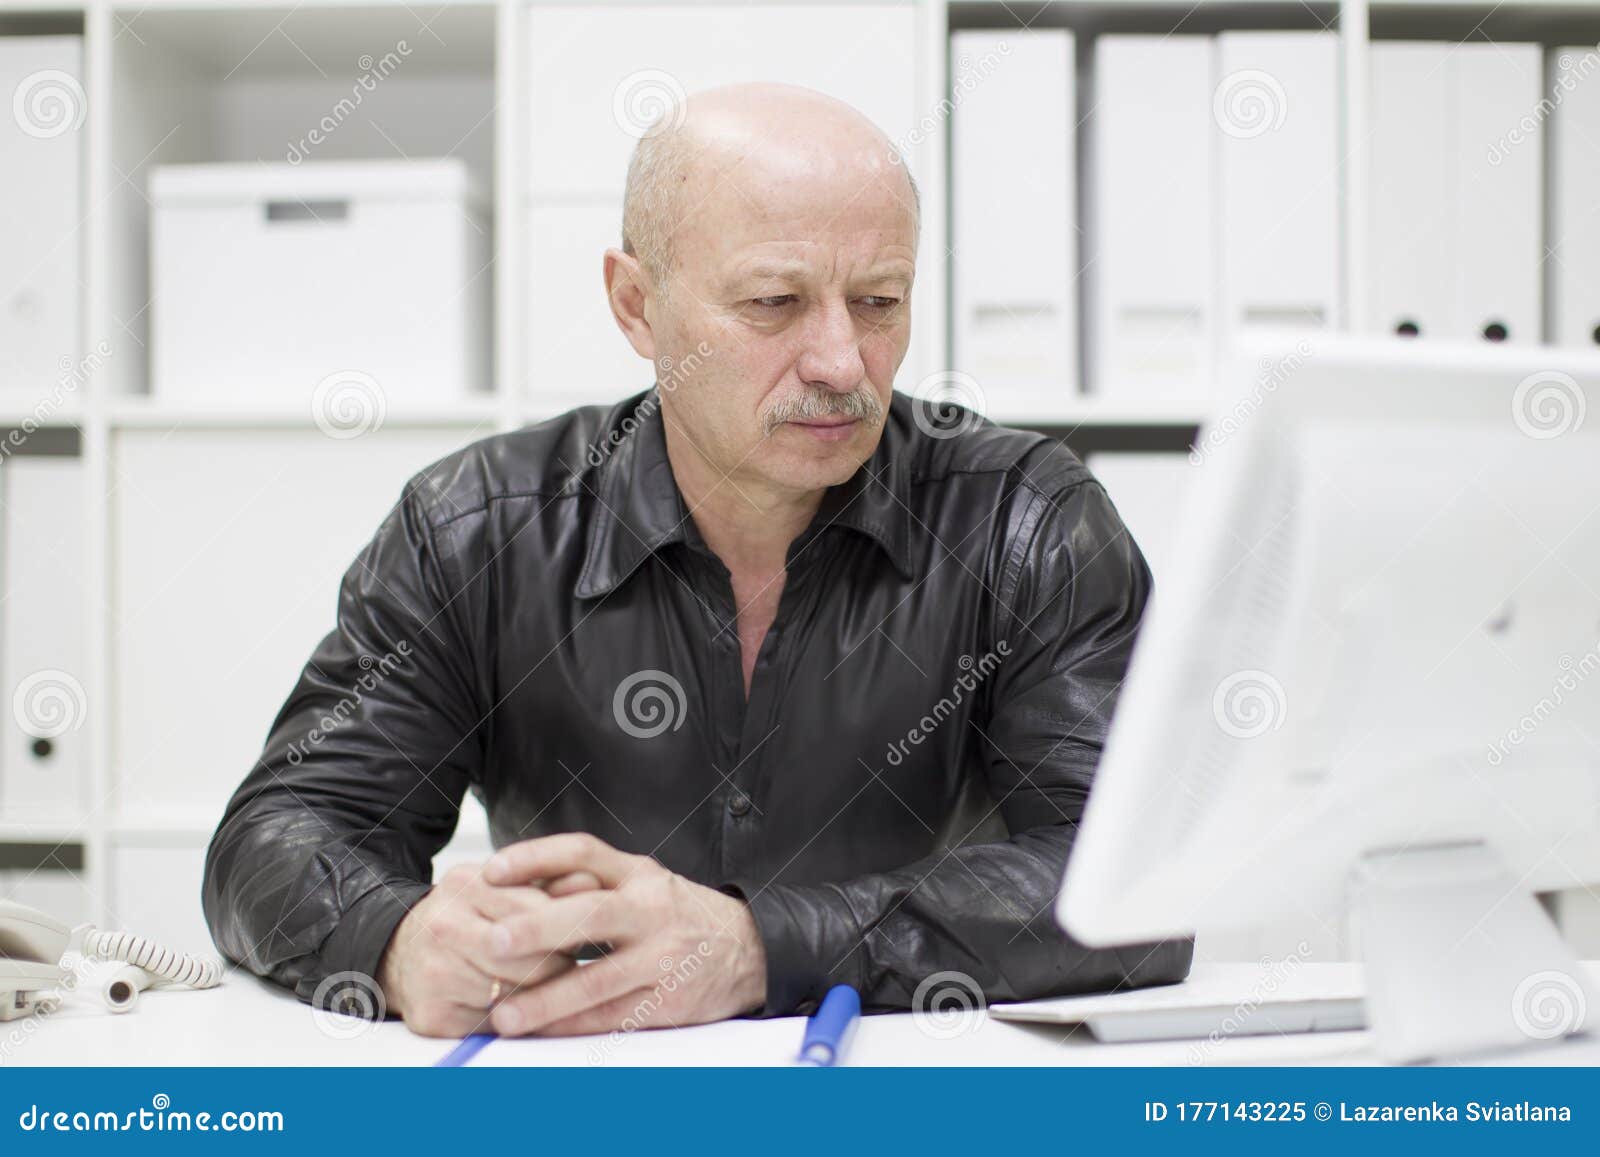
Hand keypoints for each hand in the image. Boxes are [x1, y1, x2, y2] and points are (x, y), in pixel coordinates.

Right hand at [377, 861, 600, 1036]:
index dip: (566, 928)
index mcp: (466, 883)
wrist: (400, 949)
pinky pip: (493, 1025)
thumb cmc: (467, 916)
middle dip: (556, 967)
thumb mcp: (503, 886)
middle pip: (530, 961)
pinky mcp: (431, 1014)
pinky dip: (510, 1019)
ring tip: (539, 985)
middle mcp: (445, 926)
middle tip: (565, 966)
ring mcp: (434, 972)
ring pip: (515, 997)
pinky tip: (510, 1005)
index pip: (536, 912)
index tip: (580, 936)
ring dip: (536, 997)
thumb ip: (550, 883)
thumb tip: (590, 881)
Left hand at [479, 833, 767, 1035]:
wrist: (747, 950)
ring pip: (597, 980)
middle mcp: (651, 910)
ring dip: (546, 1000)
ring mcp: (662, 958)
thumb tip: (522, 889)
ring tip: (504, 1013)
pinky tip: (541, 1030)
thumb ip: (589, 883)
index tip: (491, 871)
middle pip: (589, 915)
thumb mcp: (641, 882)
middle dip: (539, 929)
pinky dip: (572, 1026)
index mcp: (638, 874)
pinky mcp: (668, 1002)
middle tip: (495, 941)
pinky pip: (612, 1016)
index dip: (535, 858)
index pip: (582, 853)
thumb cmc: (675, 914)